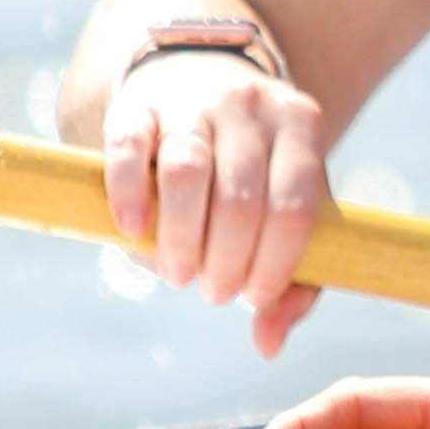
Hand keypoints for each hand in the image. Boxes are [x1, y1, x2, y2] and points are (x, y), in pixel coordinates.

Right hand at [106, 42, 331, 354]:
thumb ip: (293, 279)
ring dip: (182, 238)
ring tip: (180, 275)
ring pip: (186, 171)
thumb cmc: (254, 168)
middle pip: (241, 196)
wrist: (198, 83)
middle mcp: (249, 105)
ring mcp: (192, 100)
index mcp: (300, 126)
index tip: (253, 298)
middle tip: (214, 291)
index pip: (295, 207)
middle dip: (226, 261)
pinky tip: (134, 230)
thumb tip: (268, 344)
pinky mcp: (138, 106)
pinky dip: (128, 193)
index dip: (274, 264)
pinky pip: (129, 146)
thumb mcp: (287, 207)